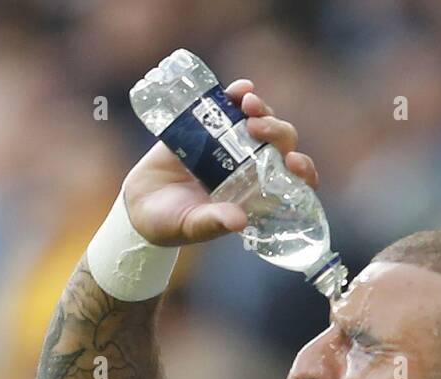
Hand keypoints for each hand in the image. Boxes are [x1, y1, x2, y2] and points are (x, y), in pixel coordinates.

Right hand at [121, 79, 319, 246]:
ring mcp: (232, 146)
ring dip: (263, 110)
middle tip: (258, 129)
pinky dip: (240, 94)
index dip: (303, 171)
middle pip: (281, 145)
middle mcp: (250, 169)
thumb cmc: (169, 224)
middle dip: (278, 133)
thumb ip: (212, 223)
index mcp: (255, 196)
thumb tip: (239, 221)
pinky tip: (240, 90)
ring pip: (263, 121)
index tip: (294, 162)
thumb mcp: (191, 226)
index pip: (293, 183)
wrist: (137, 203)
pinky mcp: (210, 127)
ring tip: (248, 105)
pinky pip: (232, 106)